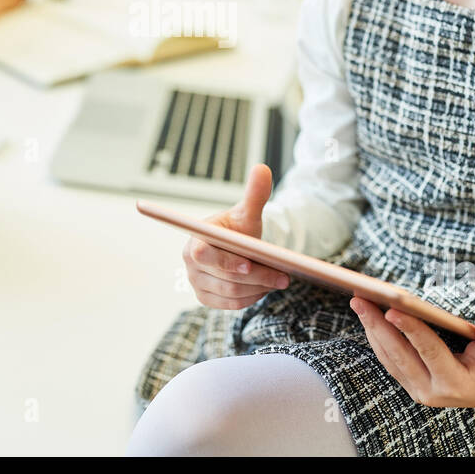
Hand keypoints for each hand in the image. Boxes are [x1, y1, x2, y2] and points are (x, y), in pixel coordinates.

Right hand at [182, 163, 289, 309]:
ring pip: (231, 294)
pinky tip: (265, 287)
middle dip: (257, 277)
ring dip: (258, 288)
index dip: (225, 262)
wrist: (234, 246)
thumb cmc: (238, 229)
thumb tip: (263, 168)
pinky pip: (232, 305)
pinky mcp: (206, 299)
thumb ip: (255, 193)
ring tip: (278, 279)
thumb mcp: (248, 213)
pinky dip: (252, 297)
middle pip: (225, 279)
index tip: (249, 264)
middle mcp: (190, 266)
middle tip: (284, 275)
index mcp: (194, 241)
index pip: (202, 255)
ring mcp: (197, 284)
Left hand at [350, 297, 474, 411]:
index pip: (429, 351)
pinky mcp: (410, 386)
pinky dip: (377, 339)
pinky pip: (389, 361)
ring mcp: (418, 391)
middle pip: (399, 354)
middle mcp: (432, 392)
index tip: (391, 309)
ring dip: (372, 330)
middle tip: (359, 299)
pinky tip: (368, 318)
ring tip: (359, 302)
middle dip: (377, 325)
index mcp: (455, 383)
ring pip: (389, 358)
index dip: (411, 329)